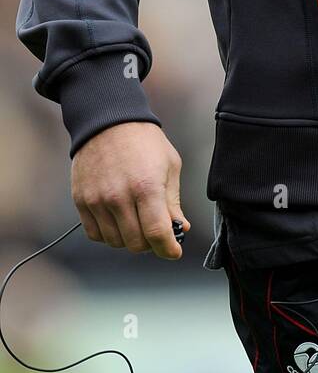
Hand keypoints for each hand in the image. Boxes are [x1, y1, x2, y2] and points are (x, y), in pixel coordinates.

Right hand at [70, 121, 189, 259]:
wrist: (108, 120)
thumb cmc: (144, 142)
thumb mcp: (169, 166)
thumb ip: (173, 201)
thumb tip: (180, 228)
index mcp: (146, 187)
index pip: (157, 234)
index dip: (168, 249)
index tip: (174, 251)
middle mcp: (119, 197)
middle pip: (136, 243)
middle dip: (151, 244)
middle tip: (156, 233)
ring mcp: (97, 200)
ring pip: (115, 242)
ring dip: (129, 239)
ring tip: (137, 222)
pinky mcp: (81, 201)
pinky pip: (95, 234)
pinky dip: (109, 234)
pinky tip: (118, 220)